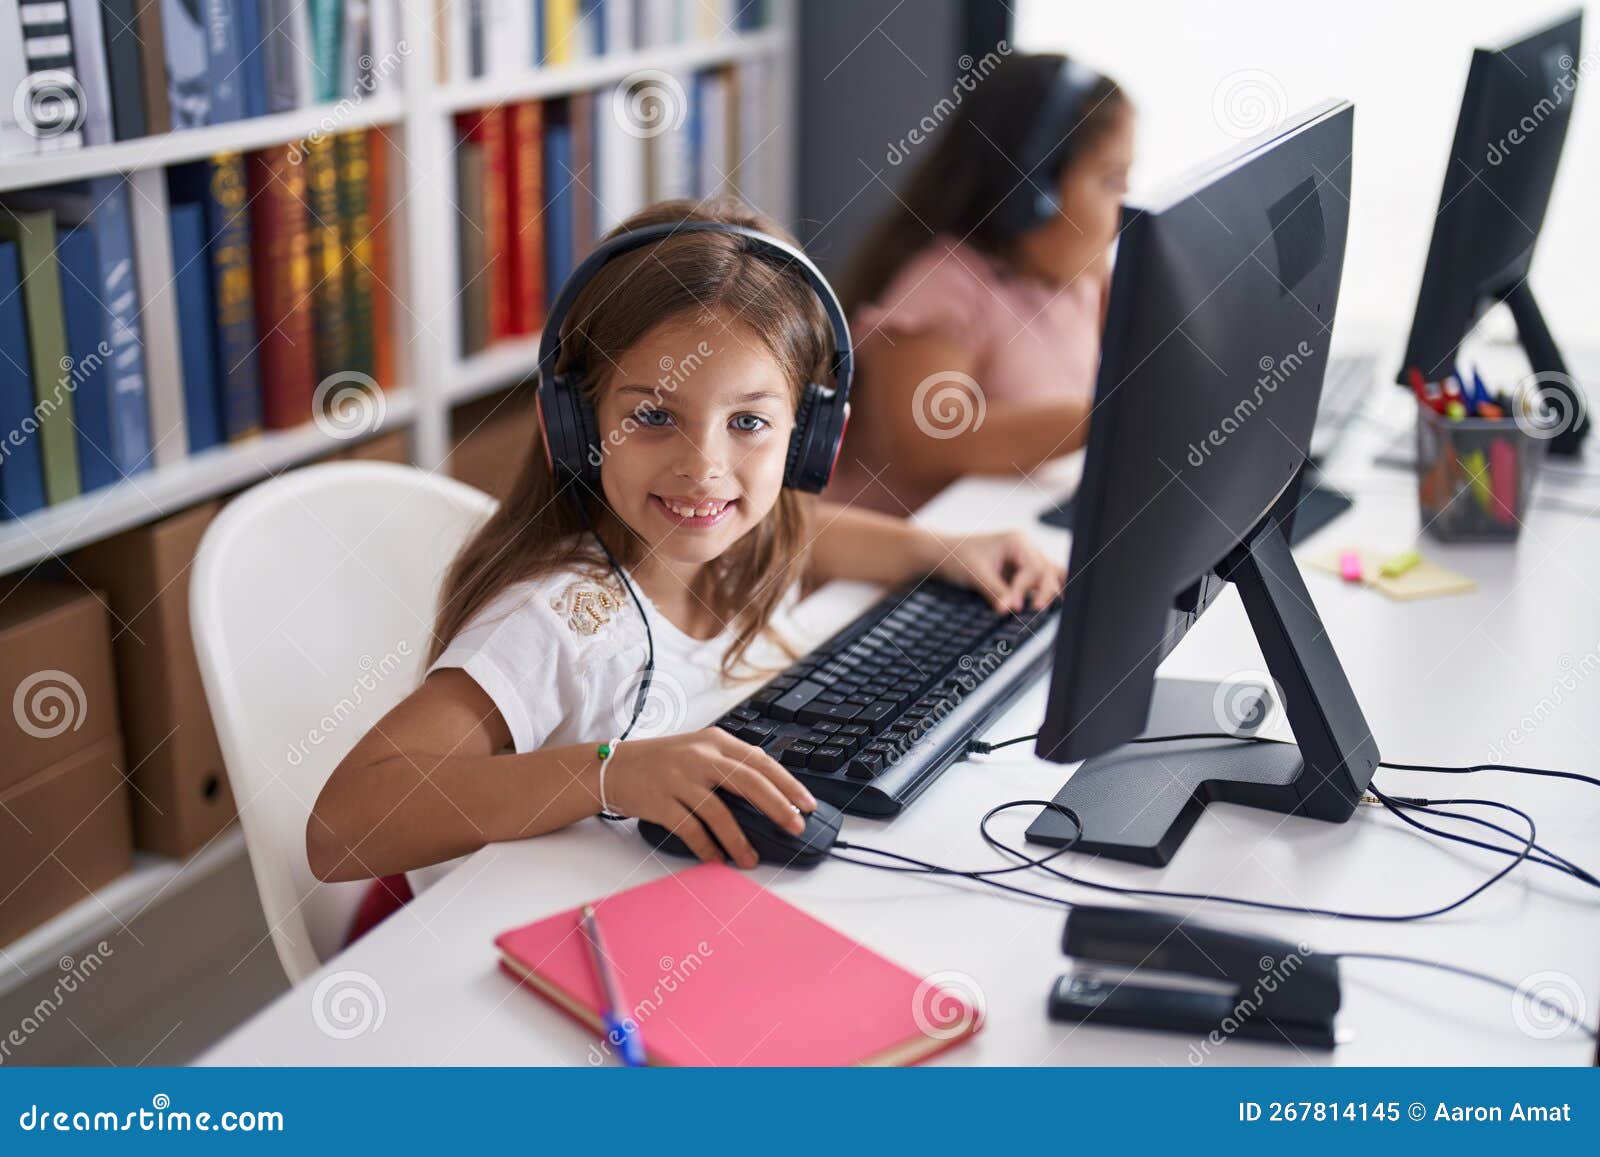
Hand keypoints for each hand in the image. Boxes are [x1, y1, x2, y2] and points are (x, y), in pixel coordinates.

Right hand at [603, 728, 815, 868]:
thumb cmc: (661, 762)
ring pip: (720, 812)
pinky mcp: (660, 801)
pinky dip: (706, 848)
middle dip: (778, 807)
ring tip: (752, 859)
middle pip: (749, 782)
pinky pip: (691, 829)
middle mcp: (700, 757)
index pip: (761, 762)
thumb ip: (731, 764)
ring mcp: (679, 778)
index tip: (807, 804)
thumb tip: (772, 794)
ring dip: (740, 839)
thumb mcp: (699, 750)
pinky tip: (717, 860)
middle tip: (796, 827)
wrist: (612, 767)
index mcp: (715, 742)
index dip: (788, 784)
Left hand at [933, 529, 1064, 612]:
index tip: (1014, 607)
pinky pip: (1042, 583)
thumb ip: (994, 591)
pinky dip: (1045, 593)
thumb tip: (1009, 610)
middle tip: (1035, 611)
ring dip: (1049, 592)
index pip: (1033, 567)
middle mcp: (1026, 549)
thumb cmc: (957, 557)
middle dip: (1044, 591)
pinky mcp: (1023, 574)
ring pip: (1050, 576)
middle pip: (1047, 571)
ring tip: (1043, 610)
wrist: (944, 555)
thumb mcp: (975, 573)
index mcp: (1017, 541)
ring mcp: (1026, 561)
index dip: (1025, 589)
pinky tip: (1045, 607)